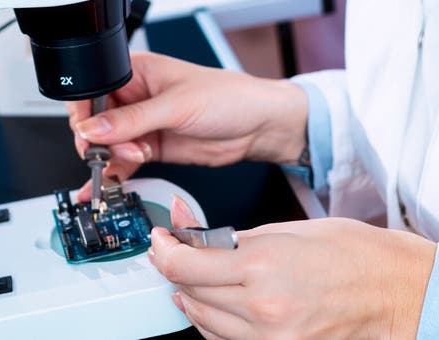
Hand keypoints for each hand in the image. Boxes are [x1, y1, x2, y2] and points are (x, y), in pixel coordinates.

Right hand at [66, 51, 307, 200]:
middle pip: (96, 120)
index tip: (86, 131)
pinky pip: (124, 161)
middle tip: (109, 151)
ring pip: (109, 144)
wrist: (258, 126)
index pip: (95, 87)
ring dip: (111, 157)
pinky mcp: (152, 147)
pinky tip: (111, 182)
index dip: (85, 110)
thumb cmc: (228, 96)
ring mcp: (143, 123)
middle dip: (99, 138)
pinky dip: (116, 173)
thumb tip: (94, 127)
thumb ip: (133, 119)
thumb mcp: (177, 105)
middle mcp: (136, 96)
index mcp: (137, 71)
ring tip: (133, 158)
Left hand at [150, 197, 436, 338]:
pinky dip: (212, 324)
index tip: (159, 238)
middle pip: (189, 293)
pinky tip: (213, 305)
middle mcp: (263, 309)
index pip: (185, 264)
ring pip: (203, 323)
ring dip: (190, 297)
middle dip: (174, 268)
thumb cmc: (350, 253)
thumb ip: (231, 236)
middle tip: (173, 249)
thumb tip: (190, 230)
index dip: (162, 249)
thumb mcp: (285, 229)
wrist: (394, 291)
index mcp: (262, 266)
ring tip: (192, 276)